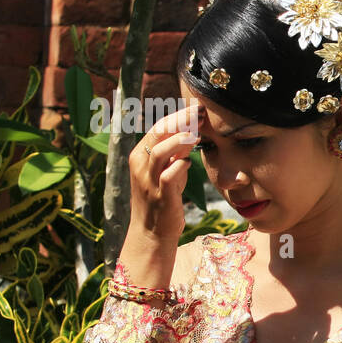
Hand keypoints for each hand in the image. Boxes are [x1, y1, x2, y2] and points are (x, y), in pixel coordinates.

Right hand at [128, 101, 200, 248]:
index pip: (158, 128)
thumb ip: (176, 155)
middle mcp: (141, 165)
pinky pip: (168, 176)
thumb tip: (191, 134)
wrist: (151, 234)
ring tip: (197, 133)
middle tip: (201, 112)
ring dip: (180, 140)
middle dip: (181, 120)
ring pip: (160, 152)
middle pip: (158, 133)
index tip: (198, 108)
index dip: (178, 116)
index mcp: (140, 156)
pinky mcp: (160, 196)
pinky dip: (180, 166)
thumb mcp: (168, 173)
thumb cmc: (162, 201)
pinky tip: (190, 162)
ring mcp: (148, 181)